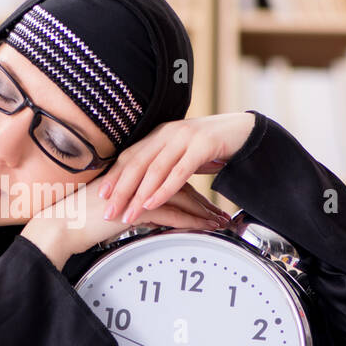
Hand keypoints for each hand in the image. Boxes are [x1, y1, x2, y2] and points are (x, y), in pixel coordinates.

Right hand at [22, 171, 229, 268]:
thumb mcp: (107, 208)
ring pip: (180, 197)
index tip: (204, 199)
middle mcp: (136, 178)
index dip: (187, 188)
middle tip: (220, 212)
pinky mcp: (136, 208)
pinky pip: (171, 213)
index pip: (166, 176)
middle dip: (202, 200)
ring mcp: (137, 191)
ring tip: (219, 221)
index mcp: (129, 174)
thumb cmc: (76, 220)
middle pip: (178, 184)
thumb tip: (138, 213)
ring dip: (203, 210)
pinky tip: (204, 227)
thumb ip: (125, 205)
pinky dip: (191, 220)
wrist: (60, 227)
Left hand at [99, 112, 255, 225]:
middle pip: (137, 163)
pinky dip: (164, 189)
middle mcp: (168, 133)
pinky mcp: (203, 146)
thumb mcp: (182, 153)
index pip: (130, 156)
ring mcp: (185, 138)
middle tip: (108, 211)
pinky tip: (153, 203)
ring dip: (139, 194)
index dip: (114, 175)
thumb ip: (164, 164)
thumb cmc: (213, 146)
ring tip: (128, 214)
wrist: (245, 131)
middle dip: (120, 189)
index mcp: (160, 134)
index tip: (100, 194)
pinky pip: (179, 171)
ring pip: (155, 169)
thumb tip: (143, 184)